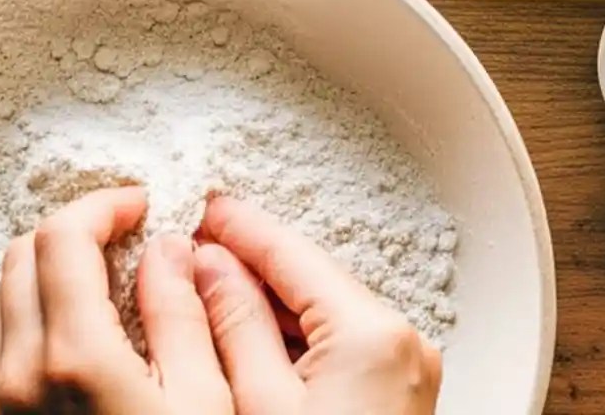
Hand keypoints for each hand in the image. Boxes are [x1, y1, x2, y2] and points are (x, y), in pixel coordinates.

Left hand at [0, 187, 232, 413]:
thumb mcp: (204, 402)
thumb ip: (183, 316)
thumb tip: (168, 249)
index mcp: (75, 357)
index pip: (63, 237)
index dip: (103, 206)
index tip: (140, 206)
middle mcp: (22, 374)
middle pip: (23, 256)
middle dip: (75, 231)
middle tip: (127, 236)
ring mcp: (2, 400)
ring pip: (4, 298)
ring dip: (49, 273)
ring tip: (107, 284)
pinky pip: (1, 344)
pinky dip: (35, 314)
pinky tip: (82, 332)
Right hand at [194, 196, 442, 414]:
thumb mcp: (261, 403)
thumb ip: (235, 324)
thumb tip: (211, 265)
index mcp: (373, 335)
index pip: (294, 256)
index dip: (242, 228)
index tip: (208, 209)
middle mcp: (404, 342)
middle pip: (313, 281)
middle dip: (252, 265)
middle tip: (196, 250)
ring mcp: (408, 369)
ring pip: (327, 313)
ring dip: (272, 303)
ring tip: (213, 294)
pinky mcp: (401, 393)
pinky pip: (342, 345)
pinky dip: (298, 337)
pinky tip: (257, 339)